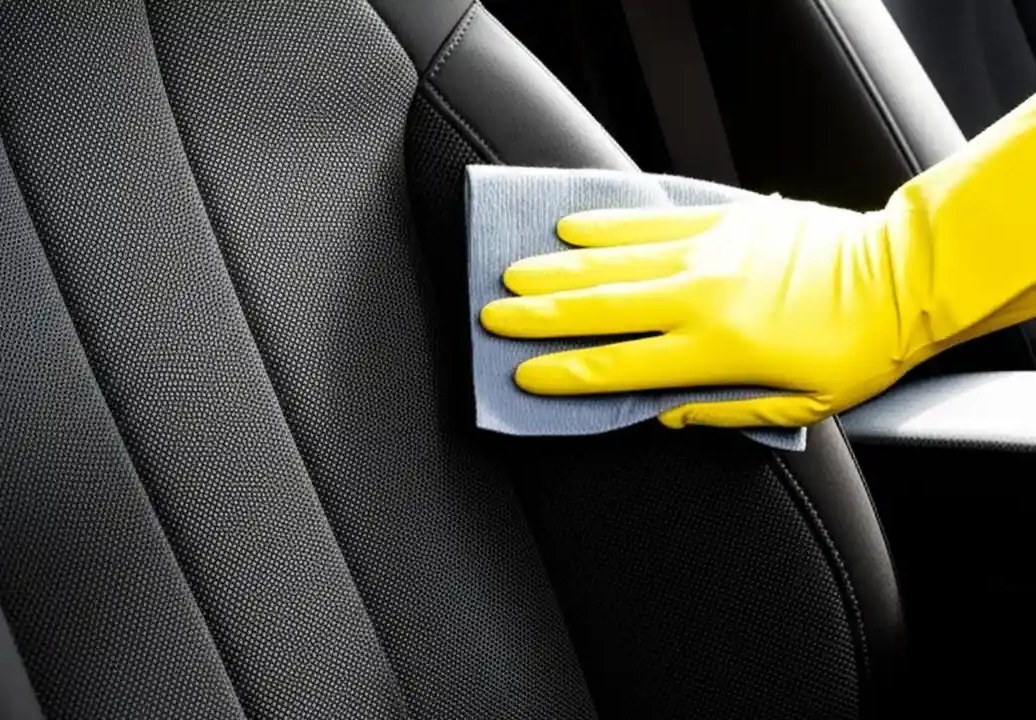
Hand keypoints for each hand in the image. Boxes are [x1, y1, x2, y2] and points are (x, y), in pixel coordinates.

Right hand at [479, 197, 930, 428]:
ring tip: (511, 272)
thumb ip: (718, 411)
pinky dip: (606, 224)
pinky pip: (650, 219)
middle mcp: (699, 298)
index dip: (564, 374)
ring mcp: (706, 252)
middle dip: (538, 315)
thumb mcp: (793, 406)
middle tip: (492, 316)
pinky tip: (569, 226)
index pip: (617, 367)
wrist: (900, 276)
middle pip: (600, 308)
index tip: (522, 373)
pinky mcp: (721, 218)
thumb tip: (659, 412)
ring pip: (614, 261)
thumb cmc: (852, 350)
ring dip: (557, 269)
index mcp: (714, 352)